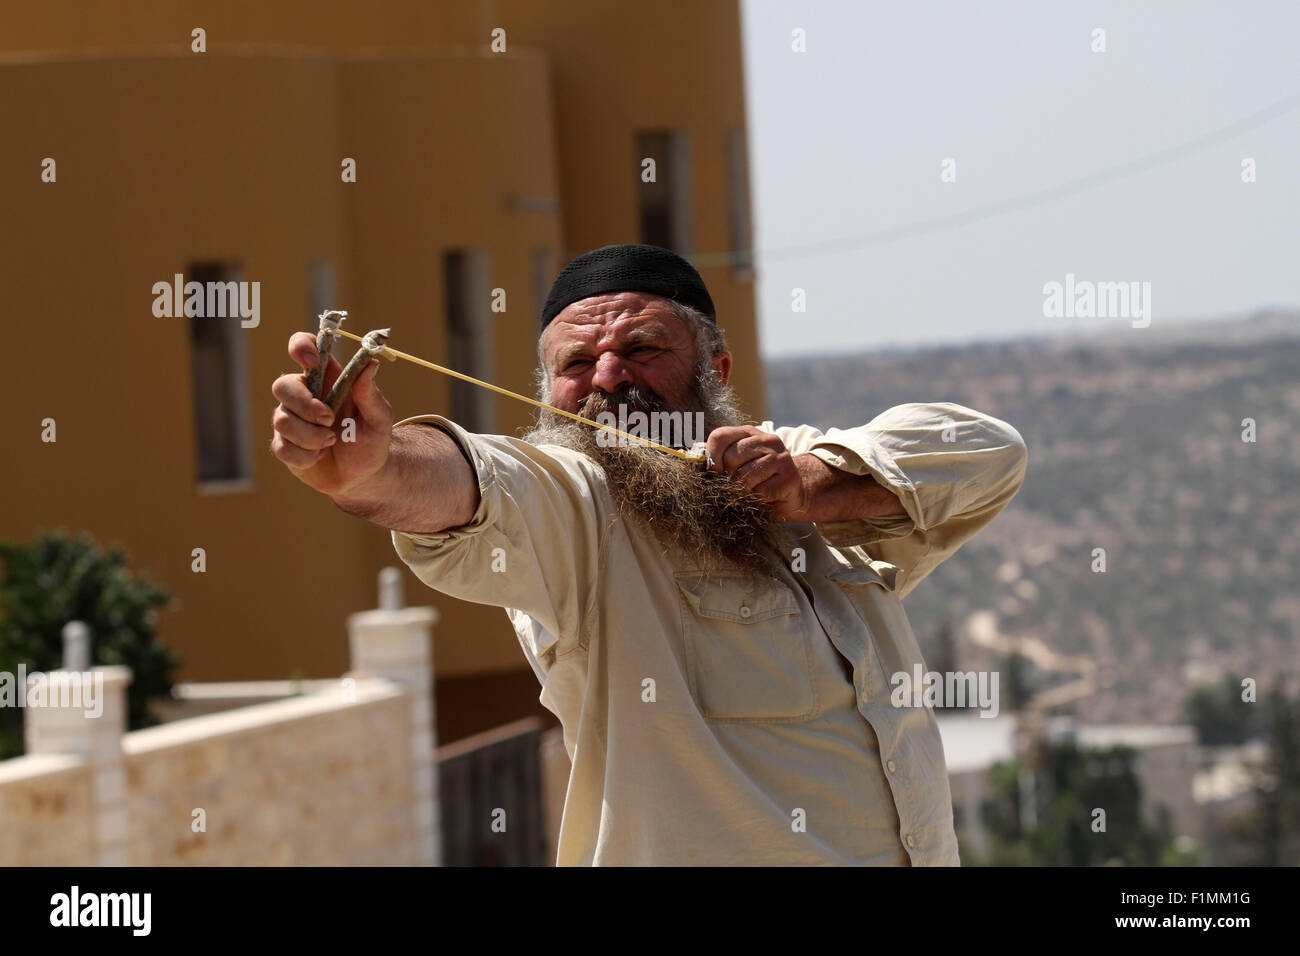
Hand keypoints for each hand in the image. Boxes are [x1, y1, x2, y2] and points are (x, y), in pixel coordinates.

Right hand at [270, 331, 393, 495]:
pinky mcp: (283, 444)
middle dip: (305, 405)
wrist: (362, 476)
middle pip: (282, 385)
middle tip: (329, 420)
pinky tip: (319, 456)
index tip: (311, 362)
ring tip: (330, 443)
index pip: (304, 346)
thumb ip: (370, 393)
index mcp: (326, 378)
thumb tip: (371, 363)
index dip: (300, 347)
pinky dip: (305, 456)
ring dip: (310, 436)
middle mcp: (303, 394)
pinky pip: (282, 447)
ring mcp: (289, 418)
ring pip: (282, 420)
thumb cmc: (371, 440)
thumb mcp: (379, 418)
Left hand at [705, 425, 809, 519]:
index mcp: (749, 433)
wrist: (794, 493)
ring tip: (748, 493)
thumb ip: (718, 458)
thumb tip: (694, 455)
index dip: (711, 457)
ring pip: (744, 476)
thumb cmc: (758, 481)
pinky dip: (755, 500)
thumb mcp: (737, 464)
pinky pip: (760, 492)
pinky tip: (761, 499)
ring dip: (742, 491)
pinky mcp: (789, 477)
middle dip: (728, 477)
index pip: (720, 436)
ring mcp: (780, 457)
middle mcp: (766, 440)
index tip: (715, 473)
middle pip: (731, 457)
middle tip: (735, 486)